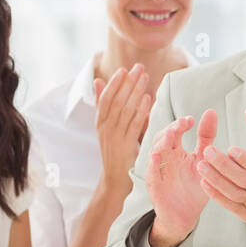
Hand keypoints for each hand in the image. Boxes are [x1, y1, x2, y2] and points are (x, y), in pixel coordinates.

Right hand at [95, 63, 152, 192]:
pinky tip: (147, 98)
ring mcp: (115, 136)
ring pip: (125, 109)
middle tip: (139, 67)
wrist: (115, 178)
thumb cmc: (114, 150)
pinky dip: (141, 109)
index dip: (113, 83)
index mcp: (100, 122)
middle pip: (116, 100)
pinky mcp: (126, 145)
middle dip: (128, 82)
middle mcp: (106, 128)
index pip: (105, 98)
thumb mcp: (106, 126)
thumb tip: (97, 81)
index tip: (123, 70)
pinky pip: (134, 124)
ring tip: (145, 77)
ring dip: (136, 91)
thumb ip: (103, 104)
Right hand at [146, 109, 216, 246]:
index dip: (180, 124)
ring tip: (170, 136)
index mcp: (175, 151)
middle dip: (170, 129)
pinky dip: (152, 166)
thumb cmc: (194, 187)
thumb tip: (211, 112)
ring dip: (161, 143)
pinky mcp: (155, 188)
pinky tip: (156, 157)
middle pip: (161, 138)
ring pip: (154, 153)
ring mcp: (157, 172)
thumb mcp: (204, 160)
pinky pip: (151, 175)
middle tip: (182, 123)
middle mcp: (164, 159)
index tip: (191, 120)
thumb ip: (206, 137)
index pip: (174, 132)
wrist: (186, 216)